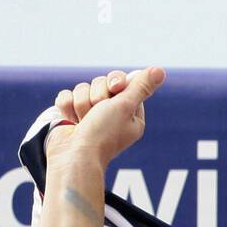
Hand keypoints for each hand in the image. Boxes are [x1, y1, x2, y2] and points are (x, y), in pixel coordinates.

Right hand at [46, 67, 165, 167]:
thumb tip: (160, 70)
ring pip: (82, 88)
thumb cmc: (104, 134)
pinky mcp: (71, 116)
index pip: (124, 83)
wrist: (75, 156)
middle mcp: (111, 114)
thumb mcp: (126, 106)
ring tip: (84, 122)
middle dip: (97, 96)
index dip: (117, 83)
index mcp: (131, 114)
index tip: (115, 89)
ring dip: (82, 104)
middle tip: (98, 112)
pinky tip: (71, 122)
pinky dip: (67, 108)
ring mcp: (90, 115)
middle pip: (101, 83)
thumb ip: (140, 87)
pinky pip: (66, 96)